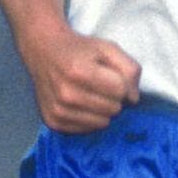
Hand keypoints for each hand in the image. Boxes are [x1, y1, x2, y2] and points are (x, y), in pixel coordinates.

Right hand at [21, 25, 141, 132]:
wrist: (43, 50)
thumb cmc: (79, 50)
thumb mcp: (108, 48)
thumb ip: (130, 69)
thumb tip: (133, 99)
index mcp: (79, 71)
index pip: (120, 90)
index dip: (121, 82)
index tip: (109, 75)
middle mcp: (65, 93)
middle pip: (113, 108)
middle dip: (113, 97)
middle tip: (100, 85)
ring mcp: (57, 110)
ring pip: (102, 122)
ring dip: (102, 110)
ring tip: (90, 94)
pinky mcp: (53, 122)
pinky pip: (87, 129)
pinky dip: (89, 118)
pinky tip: (79, 103)